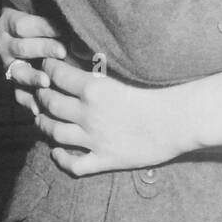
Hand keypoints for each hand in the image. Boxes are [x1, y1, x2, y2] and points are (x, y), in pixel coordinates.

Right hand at [0, 0, 68, 118]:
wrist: (33, 31)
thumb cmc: (38, 8)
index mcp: (8, 21)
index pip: (22, 24)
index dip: (41, 26)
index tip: (61, 28)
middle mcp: (5, 44)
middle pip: (21, 48)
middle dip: (43, 49)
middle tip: (62, 51)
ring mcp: (9, 65)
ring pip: (18, 73)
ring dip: (33, 78)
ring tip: (48, 81)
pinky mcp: (16, 84)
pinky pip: (19, 96)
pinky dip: (29, 103)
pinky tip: (40, 110)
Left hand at [34, 58, 193, 177]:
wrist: (179, 119)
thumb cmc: (158, 90)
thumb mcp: (126, 73)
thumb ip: (101, 68)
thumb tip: (82, 57)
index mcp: (93, 89)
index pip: (56, 75)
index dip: (47, 68)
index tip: (46, 66)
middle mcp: (88, 114)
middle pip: (50, 104)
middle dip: (41, 96)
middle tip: (41, 92)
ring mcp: (95, 140)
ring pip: (55, 133)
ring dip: (44, 126)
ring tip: (42, 120)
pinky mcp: (105, 159)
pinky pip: (74, 164)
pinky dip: (62, 159)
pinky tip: (58, 153)